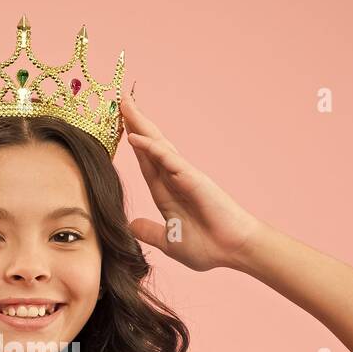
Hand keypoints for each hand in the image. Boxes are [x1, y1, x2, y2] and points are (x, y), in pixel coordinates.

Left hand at [121, 93, 263, 271]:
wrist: (232, 252)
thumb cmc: (209, 248)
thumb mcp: (169, 241)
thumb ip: (150, 231)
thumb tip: (132, 226)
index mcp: (167, 193)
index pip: (145, 162)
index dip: (133, 143)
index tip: (120, 125)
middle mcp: (174, 179)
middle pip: (150, 145)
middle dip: (134, 123)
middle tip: (120, 100)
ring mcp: (183, 176)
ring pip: (157, 144)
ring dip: (140, 124)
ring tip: (125, 104)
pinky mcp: (192, 179)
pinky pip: (167, 159)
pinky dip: (150, 147)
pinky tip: (134, 135)